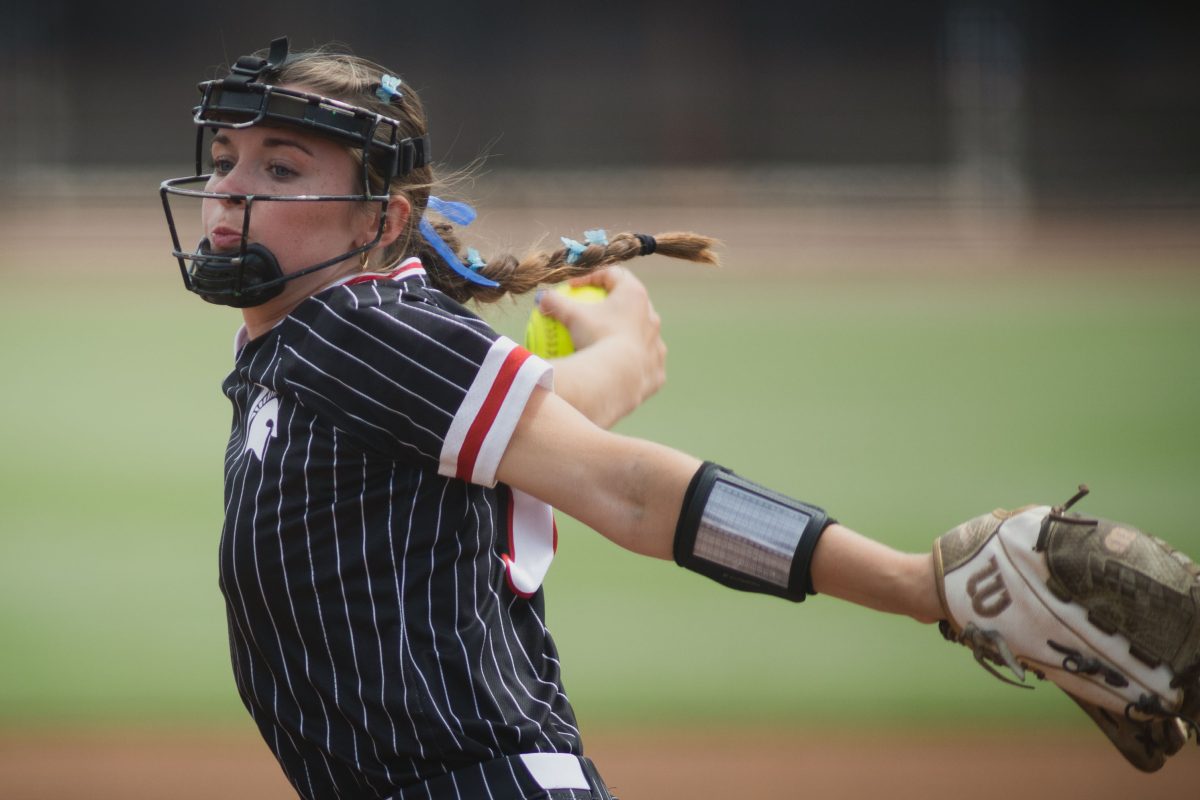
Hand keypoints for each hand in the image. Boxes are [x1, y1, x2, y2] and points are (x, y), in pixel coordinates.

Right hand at [539, 267, 666, 427]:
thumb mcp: (571, 316)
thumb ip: (556, 302)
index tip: (573, 288)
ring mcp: (657, 343)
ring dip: (624, 334)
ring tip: (604, 342)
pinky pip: (641, 363)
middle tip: (592, 312)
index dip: (591, 277)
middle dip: (612, 305)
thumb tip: (541, 297)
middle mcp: (651, 316)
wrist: (619, 377)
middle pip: (630, 302)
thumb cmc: (596, 338)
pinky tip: (610, 370)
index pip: (613, 274)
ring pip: (640, 333)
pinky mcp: (657, 369)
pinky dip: (627, 364)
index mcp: (634, 295)